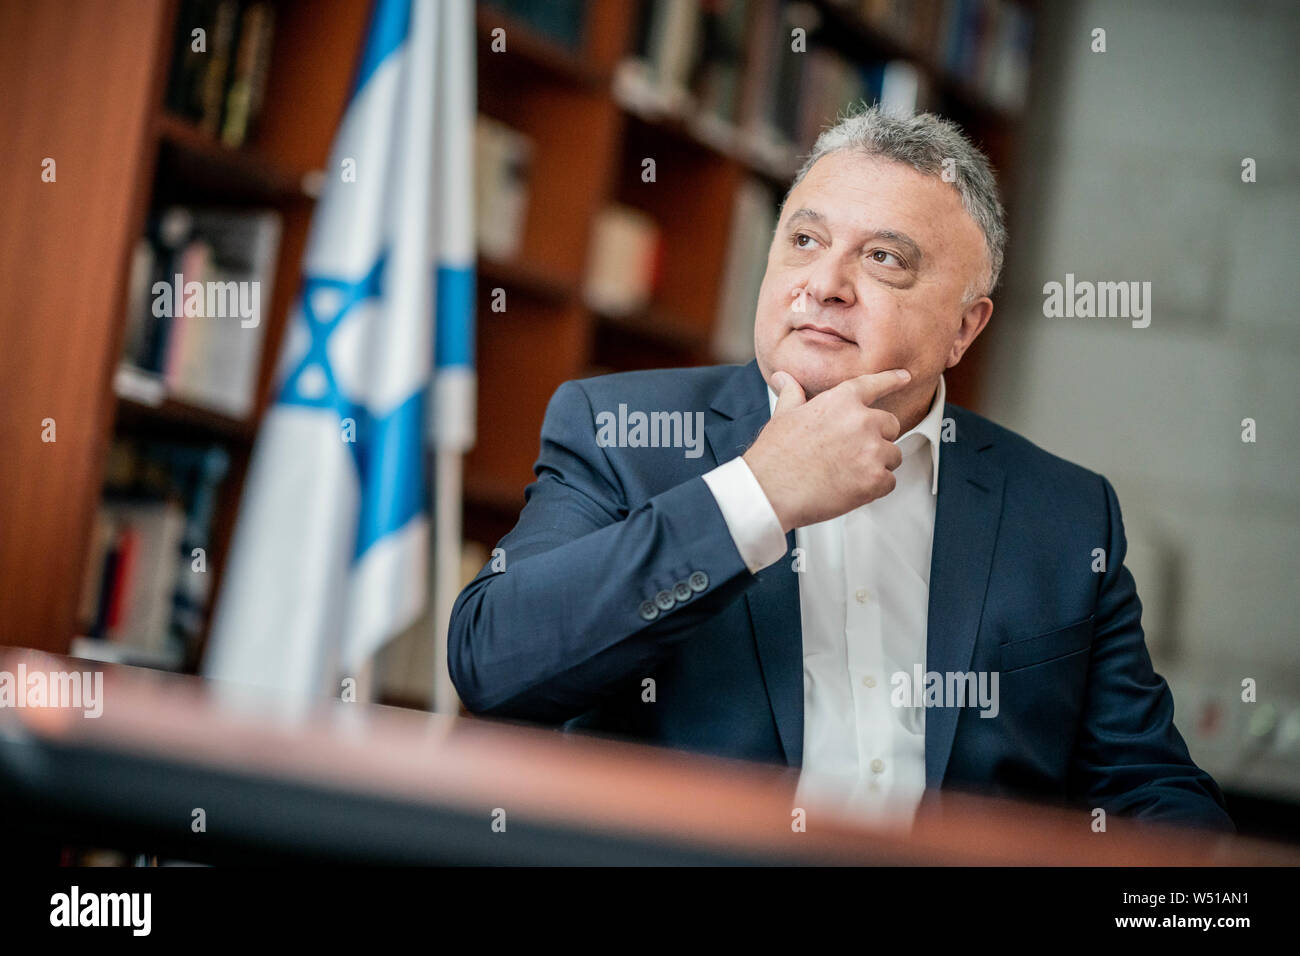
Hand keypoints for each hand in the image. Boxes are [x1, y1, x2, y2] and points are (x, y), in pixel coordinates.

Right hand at [742, 368, 911, 531]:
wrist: (771, 490)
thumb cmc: (775, 456)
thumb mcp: (783, 415)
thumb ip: (792, 394)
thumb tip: (783, 378)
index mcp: (841, 402)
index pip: (874, 384)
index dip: (891, 380)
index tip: (904, 377)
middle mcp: (861, 421)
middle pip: (890, 424)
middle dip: (877, 438)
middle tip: (852, 452)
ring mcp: (871, 450)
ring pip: (893, 455)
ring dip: (876, 465)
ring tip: (847, 473)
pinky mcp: (876, 479)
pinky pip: (889, 482)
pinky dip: (874, 488)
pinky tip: (850, 488)